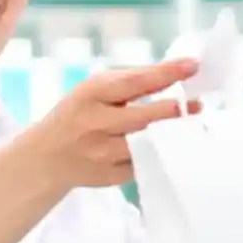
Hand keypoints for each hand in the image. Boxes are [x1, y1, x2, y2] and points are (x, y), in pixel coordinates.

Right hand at [26, 59, 200, 187]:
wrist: (46, 158)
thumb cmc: (80, 114)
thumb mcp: (95, 91)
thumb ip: (131, 84)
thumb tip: (178, 76)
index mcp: (91, 94)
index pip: (134, 82)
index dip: (165, 73)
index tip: (192, 66)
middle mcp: (95, 123)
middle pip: (143, 117)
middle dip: (172, 109)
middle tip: (197, 103)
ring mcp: (102, 153)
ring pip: (148, 144)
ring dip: (171, 134)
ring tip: (190, 122)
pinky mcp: (111, 176)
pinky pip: (145, 163)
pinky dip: (160, 153)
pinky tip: (169, 145)